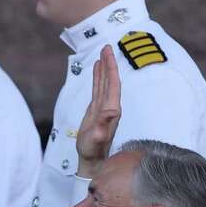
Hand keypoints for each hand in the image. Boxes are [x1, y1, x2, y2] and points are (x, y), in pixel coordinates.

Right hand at [76, 44, 121, 177]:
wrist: (92, 158)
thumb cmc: (93, 149)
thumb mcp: (97, 137)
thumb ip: (104, 124)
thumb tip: (111, 110)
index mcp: (111, 109)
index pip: (112, 84)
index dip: (111, 69)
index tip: (108, 55)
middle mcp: (110, 106)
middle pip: (110, 80)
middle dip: (109, 64)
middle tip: (107, 47)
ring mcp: (103, 107)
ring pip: (104, 83)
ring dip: (104, 68)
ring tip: (103, 53)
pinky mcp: (96, 109)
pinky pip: (98, 88)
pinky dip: (98, 77)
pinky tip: (97, 69)